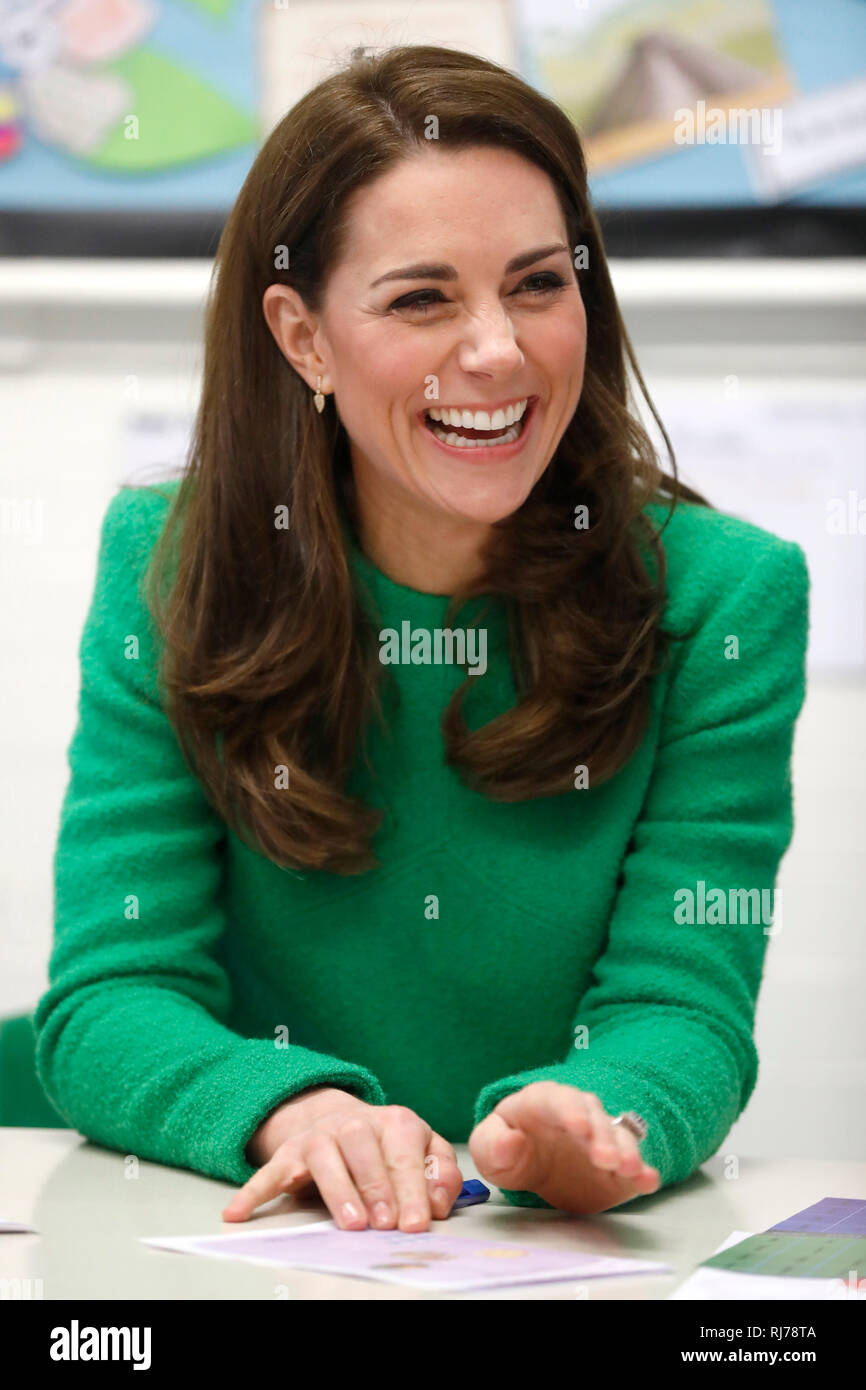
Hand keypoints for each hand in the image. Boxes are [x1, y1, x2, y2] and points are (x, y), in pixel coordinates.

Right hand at [222, 1088, 463, 1230]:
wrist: (338, 1122)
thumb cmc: (387, 1147)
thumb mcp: (423, 1150)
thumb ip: (439, 1173)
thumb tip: (438, 1202)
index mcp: (393, 1122)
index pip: (403, 1152)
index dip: (411, 1188)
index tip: (415, 1222)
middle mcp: (353, 1123)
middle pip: (362, 1147)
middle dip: (376, 1187)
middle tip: (385, 1224)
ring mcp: (317, 1136)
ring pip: (323, 1155)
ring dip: (338, 1189)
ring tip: (350, 1222)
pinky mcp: (287, 1154)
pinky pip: (268, 1172)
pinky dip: (253, 1193)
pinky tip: (238, 1213)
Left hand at [468, 1081, 659, 1214]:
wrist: (535, 1165)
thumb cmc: (509, 1148)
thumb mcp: (488, 1147)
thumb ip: (492, 1144)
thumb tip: (509, 1143)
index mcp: (544, 1102)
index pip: (559, 1100)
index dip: (570, 1111)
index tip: (578, 1127)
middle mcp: (580, 1115)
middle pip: (595, 1118)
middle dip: (602, 1137)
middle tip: (605, 1158)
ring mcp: (601, 1140)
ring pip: (619, 1139)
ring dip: (626, 1152)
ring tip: (629, 1168)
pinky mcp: (617, 1168)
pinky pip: (634, 1168)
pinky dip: (643, 1174)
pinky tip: (648, 1182)